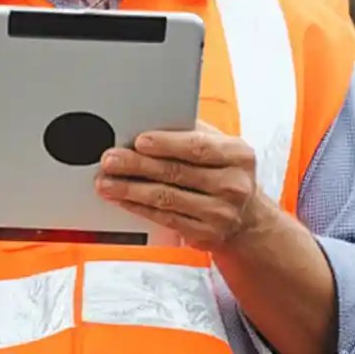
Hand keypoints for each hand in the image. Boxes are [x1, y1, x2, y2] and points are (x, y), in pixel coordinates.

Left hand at [95, 122, 272, 252]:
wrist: (248, 218)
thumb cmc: (226, 173)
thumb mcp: (221, 146)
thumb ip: (191, 132)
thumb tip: (150, 121)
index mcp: (237, 155)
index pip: (198, 147)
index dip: (166, 144)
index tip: (139, 141)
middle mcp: (233, 185)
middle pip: (177, 172)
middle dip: (137, 165)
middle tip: (111, 160)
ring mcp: (220, 212)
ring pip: (166, 198)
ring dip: (130, 189)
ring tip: (106, 182)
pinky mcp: (204, 233)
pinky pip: (165, 218)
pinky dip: (139, 207)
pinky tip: (122, 199)